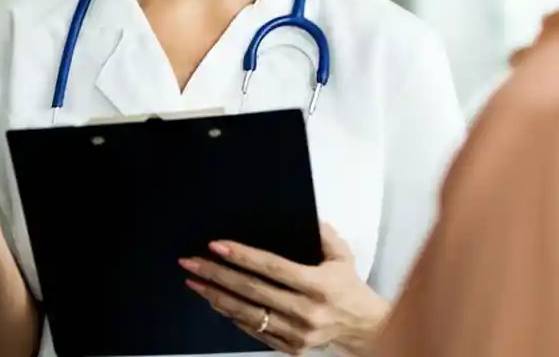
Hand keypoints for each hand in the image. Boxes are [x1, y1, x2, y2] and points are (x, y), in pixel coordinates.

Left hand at [179, 223, 388, 355]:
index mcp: (318, 285)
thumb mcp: (342, 256)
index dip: (242, 256)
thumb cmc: (349, 287)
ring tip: (194, 282)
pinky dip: (232, 316)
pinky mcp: (292, 347)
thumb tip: (303, 214)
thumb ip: (323, 234)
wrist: (367, 329)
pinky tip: (215, 301)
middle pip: (252, 291)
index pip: (272, 267)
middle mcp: (306, 311)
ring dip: (216, 297)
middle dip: (217, 275)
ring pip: (248, 313)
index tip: (216, 245)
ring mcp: (298, 333)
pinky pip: (255, 331)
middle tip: (190, 262)